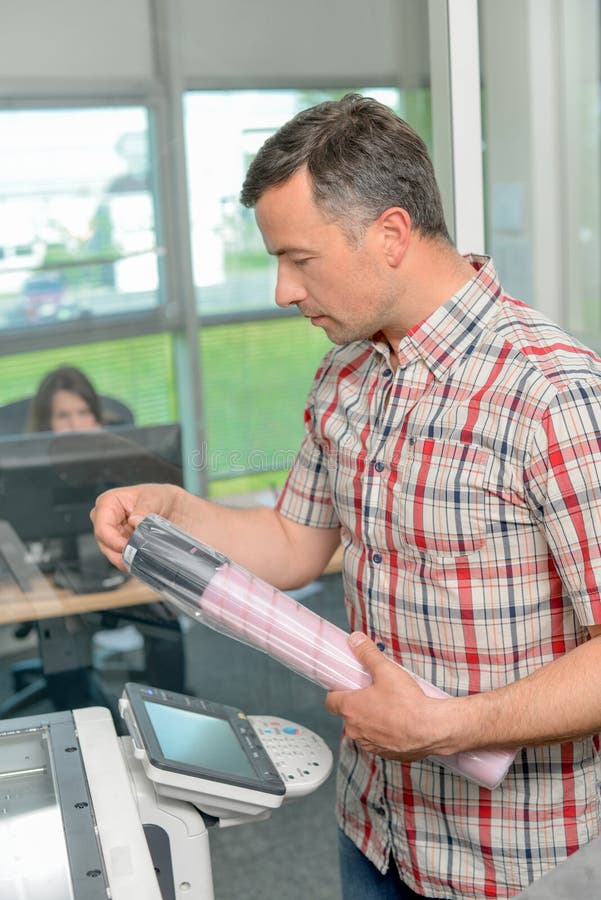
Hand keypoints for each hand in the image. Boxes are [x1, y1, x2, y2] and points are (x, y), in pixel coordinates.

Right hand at [90, 483, 182, 569]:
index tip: (126, 547)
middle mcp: (106, 518)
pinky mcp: (122, 544)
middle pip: (104, 542)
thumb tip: (134, 520)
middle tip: (135, 558)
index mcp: (109, 502)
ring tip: (139, 561)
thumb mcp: (155, 498)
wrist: (174, 507)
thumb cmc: (161, 497)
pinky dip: (130, 561)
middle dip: (118, 552)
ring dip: (124, 559)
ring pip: (111, 552)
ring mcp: (113, 533)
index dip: (112, 540)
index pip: (102, 526)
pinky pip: (121, 557)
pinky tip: (140, 561)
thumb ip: (144, 509)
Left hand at [325, 633, 454, 760]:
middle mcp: (356, 729)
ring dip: (371, 719)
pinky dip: (385, 733)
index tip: (346, 685)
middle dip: (358, 703)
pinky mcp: (386, 753)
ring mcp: (370, 744)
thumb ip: (368, 654)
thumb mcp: (386, 670)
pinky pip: (379, 741)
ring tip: (389, 706)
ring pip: (364, 729)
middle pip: (348, 714)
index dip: (337, 691)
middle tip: (373, 691)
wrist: (432, 729)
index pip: (331, 701)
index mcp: (350, 709)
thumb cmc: (408, 703)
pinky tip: (398, 722)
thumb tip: (356, 641)